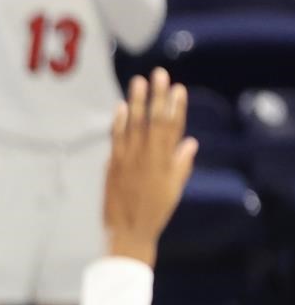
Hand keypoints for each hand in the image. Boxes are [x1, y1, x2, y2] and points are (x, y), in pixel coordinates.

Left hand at [104, 68, 196, 266]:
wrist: (129, 230)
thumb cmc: (155, 210)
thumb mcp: (174, 188)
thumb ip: (181, 164)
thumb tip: (190, 142)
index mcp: (166, 162)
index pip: (173, 128)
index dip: (176, 107)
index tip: (178, 88)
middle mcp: (149, 156)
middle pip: (155, 121)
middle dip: (158, 96)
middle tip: (159, 74)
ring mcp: (129, 159)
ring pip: (134, 125)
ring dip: (137, 102)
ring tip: (139, 81)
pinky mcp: (113, 164)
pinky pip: (116, 138)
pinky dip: (119, 122)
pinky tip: (120, 106)